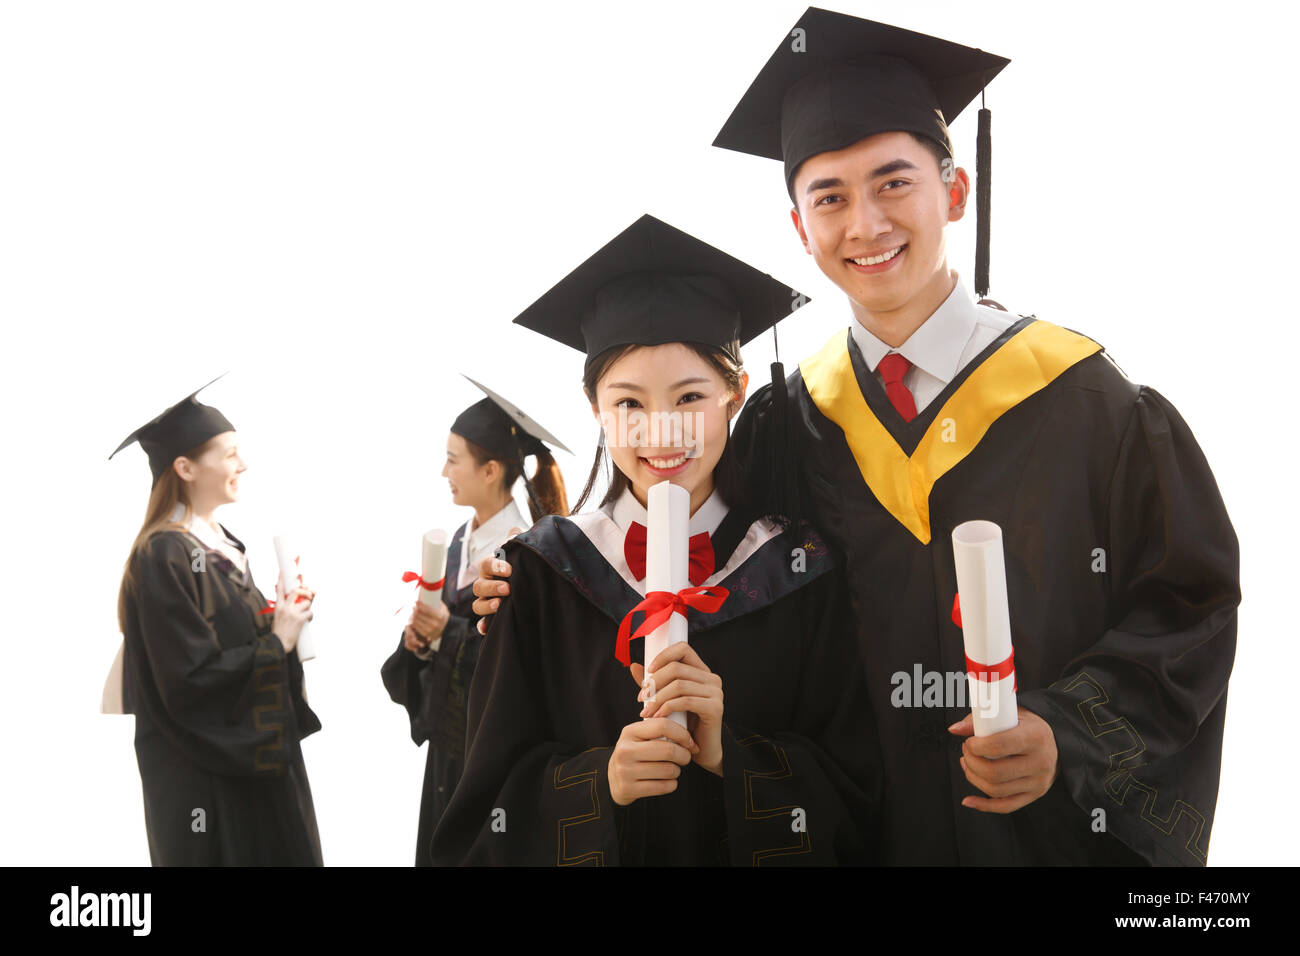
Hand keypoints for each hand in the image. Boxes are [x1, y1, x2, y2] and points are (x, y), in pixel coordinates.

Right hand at [272, 579, 313, 652]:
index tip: (282, 570)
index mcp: (278, 606)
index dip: (281, 579)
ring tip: (304, 614)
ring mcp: (292, 612)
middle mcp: (285, 607)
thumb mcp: (278, 616)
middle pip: (297, 591)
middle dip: (306, 591)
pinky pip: (310, 611)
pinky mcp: (299, 618)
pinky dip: (310, 616)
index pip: (280, 589)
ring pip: (306, 602)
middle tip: (310, 594)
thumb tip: (299, 599)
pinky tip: (306, 621)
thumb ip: (286, 606)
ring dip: (308, 607)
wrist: (278, 643)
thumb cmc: (280, 630)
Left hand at [409, 600, 448, 640]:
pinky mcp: (425, 634)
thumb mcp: (444, 609)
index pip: (427, 610)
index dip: (420, 605)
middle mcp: (435, 624)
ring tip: (413, 611)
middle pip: (420, 615)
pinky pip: (416, 626)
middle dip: (415, 609)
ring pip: (417, 620)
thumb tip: (429, 594)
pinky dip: (413, 621)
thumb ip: (438, 602)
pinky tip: (413, 617)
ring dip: (413, 615)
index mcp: (440, 617)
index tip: (416, 601)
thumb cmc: (444, 617)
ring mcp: (430, 630)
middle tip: (414, 606)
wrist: (447, 630)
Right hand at [472, 527, 521, 633]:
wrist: (534, 581)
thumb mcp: (523, 552)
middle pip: (479, 586)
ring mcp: (488, 601)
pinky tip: (486, 629)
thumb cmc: (524, 564)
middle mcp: (486, 585)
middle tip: (507, 588)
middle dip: (492, 586)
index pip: (486, 565)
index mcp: (492, 569)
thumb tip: (515, 531)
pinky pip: (483, 623)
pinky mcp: (493, 618)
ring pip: (477, 605)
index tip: (509, 569)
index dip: (494, 566)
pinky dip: (483, 626)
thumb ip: (518, 541)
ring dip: (486, 605)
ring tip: (500, 604)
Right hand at [606, 717, 698, 805]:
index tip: (690, 742)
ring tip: (673, 769)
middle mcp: (625, 750)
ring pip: (668, 770)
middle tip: (686, 757)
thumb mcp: (639, 737)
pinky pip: (663, 787)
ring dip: (677, 771)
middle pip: (668, 750)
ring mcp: (624, 771)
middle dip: (684, 755)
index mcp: (629, 732)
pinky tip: (668, 781)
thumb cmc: (635, 754)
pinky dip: (671, 784)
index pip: (662, 726)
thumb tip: (688, 730)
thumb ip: (658, 730)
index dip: (682, 734)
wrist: (613, 780)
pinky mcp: (628, 789)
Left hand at [630, 643, 723, 776]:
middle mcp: (712, 678)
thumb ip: (654, 683)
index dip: (663, 656)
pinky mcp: (715, 707)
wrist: (703, 751)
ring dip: (658, 698)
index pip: (683, 649)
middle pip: (677, 668)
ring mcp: (716, 692)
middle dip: (654, 682)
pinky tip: (658, 717)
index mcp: (701, 672)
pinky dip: (667, 708)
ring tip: (646, 711)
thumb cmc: (684, 724)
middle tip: (641, 697)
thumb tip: (634, 666)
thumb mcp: (666, 700)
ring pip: (679, 685)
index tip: (648, 672)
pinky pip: (685, 701)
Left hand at [948, 706, 1059, 812]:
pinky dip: (983, 805)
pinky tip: (968, 800)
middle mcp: (1040, 761)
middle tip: (967, 751)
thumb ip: (981, 720)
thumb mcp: (1009, 714)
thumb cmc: (1026, 725)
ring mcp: (1038, 782)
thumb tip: (955, 729)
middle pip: (994, 772)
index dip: (975, 746)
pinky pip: (1005, 806)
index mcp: (1035, 736)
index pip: (998, 746)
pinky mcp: (1034, 795)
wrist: (1054, 743)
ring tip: (968, 764)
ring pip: (995, 790)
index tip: (968, 741)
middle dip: (971, 763)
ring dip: (973, 778)